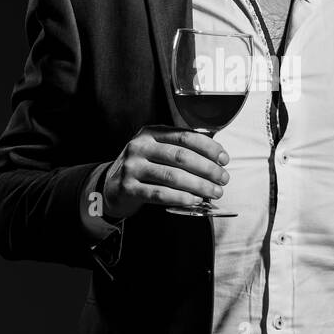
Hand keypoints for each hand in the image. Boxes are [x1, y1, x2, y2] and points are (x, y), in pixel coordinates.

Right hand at [98, 125, 229, 219]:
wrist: (109, 187)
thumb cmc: (142, 168)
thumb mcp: (156, 151)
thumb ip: (180, 150)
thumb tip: (216, 159)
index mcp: (150, 133)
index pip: (185, 136)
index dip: (208, 147)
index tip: (224, 159)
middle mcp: (140, 147)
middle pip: (181, 156)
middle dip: (207, 169)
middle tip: (223, 179)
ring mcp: (132, 167)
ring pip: (172, 176)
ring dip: (198, 185)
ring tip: (214, 192)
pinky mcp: (128, 188)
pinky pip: (159, 193)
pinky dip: (180, 198)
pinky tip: (194, 200)